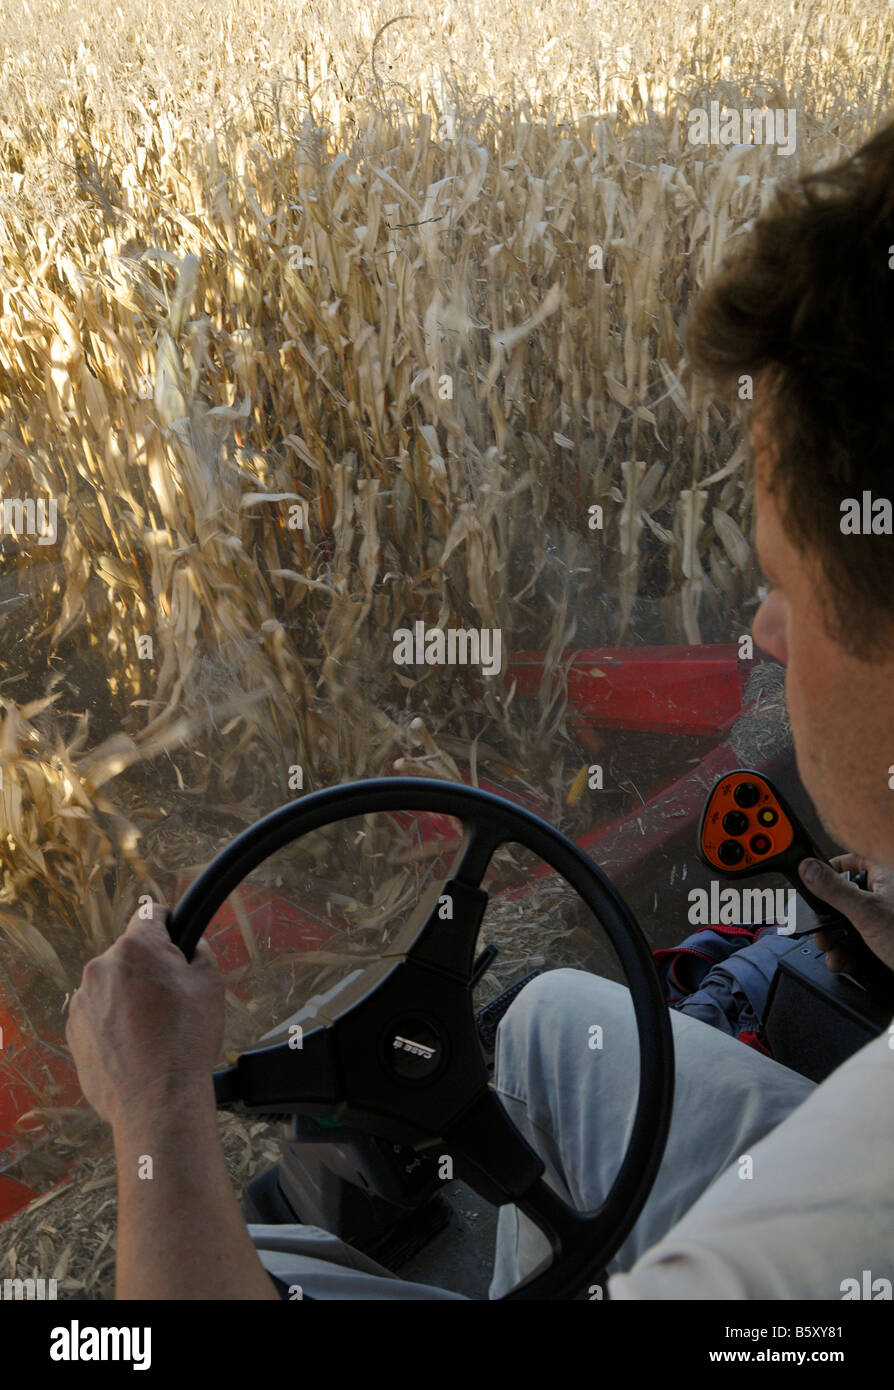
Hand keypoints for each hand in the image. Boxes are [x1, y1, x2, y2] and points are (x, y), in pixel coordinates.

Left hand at [65, 902, 223, 1131]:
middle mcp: (101, 967)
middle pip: (130, 954)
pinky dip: (114, 1022)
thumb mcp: (211, 985)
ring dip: (129, 995)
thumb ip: (200, 953)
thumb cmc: (185, 1042)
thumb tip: (192, 946)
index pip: (150, 914)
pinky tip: (135, 1045)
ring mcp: (83, 1000)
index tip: (175, 935)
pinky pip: (98, 1013)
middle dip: (149, 968)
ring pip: (112, 985)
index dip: (168, 923)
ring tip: (153, 1028)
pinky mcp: (74, 1030)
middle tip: (172, 997)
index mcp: (136, 948)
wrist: (156, 1100)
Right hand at [798, 854, 893, 973]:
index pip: (853, 861)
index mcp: (887, 876)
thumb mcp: (866, 913)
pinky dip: (848, 952)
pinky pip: (860, 941)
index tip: (813, 882)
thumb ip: (834, 890)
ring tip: (831, 951)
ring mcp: (887, 919)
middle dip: (828, 918)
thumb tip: (808, 867)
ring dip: (835, 940)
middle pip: (846, 896)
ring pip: (851, 922)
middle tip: (819, 929)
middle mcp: (888, 895)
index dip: (831, 870)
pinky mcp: (887, 941)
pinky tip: (843, 961)